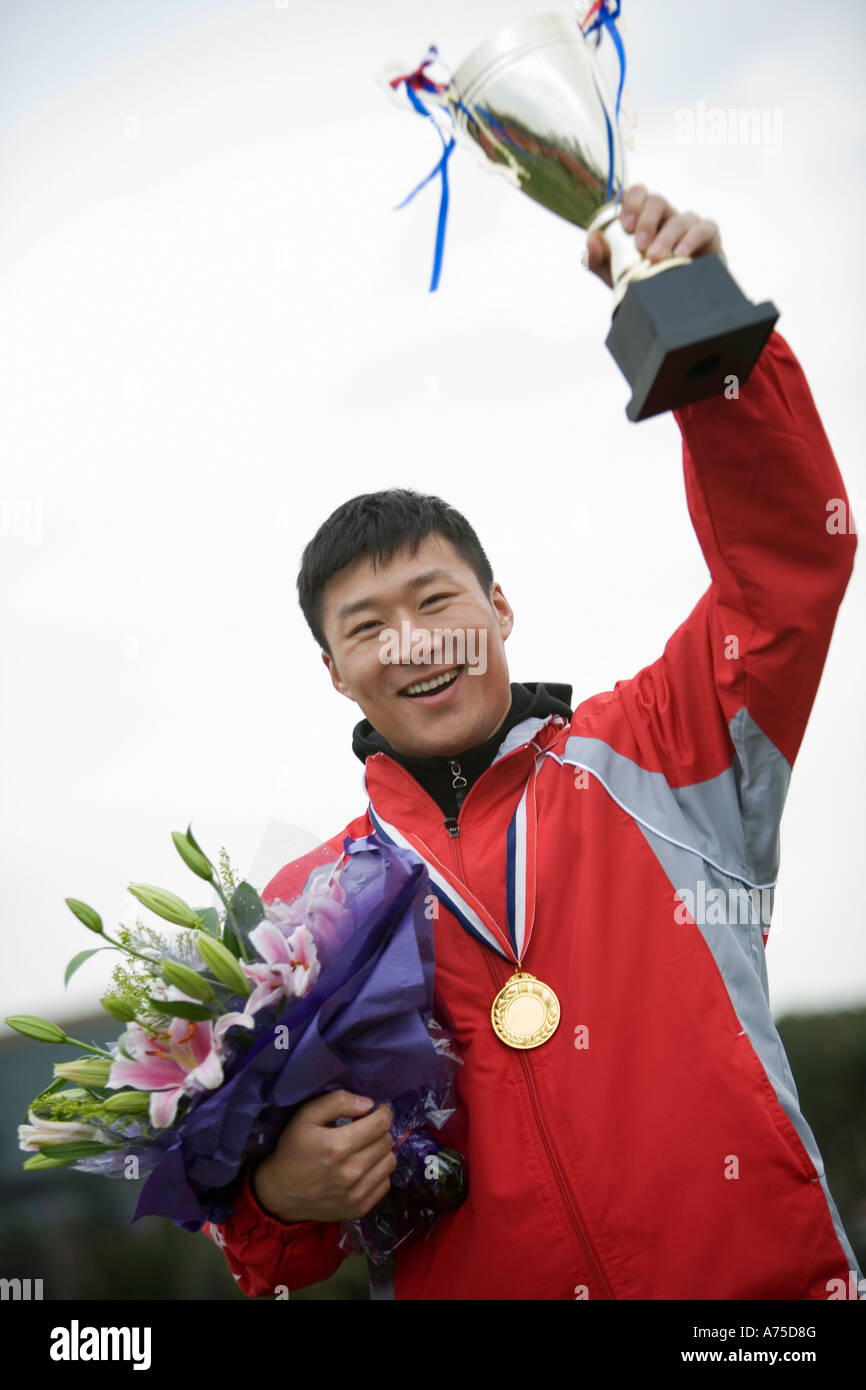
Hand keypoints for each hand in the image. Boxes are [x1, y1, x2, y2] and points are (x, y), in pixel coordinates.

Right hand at [251, 1089, 396, 1223]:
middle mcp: (352, 1172)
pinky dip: (378, 1172)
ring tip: (365, 1149)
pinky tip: (363, 1169)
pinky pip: (385, 1183)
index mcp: (339, 1146)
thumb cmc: (293, 1149)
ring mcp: (357, 1194)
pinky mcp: (359, 1208)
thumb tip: (368, 1104)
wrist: (281, 1193)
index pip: (381, 1124)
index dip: (382, 1113)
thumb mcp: (306, 1116)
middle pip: (387, 1141)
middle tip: (366, 1130)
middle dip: (380, 1131)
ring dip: (381, 1152)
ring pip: (390, 1162)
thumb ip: (338, 1101)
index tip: (376, 1111)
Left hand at [585, 185, 724, 288]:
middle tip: (639, 245)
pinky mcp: (709, 238)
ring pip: (680, 218)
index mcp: (644, 218)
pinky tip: (680, 254)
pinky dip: (691, 239)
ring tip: (655, 257)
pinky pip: (704, 228)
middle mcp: (666, 217)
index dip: (632, 202)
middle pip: (658, 201)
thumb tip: (591, 240)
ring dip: (666, 236)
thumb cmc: (644, 283)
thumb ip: (598, 259)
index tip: (626, 224)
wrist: (673, 308)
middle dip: (647, 220)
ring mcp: (688, 225)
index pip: (638, 193)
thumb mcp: (615, 274)